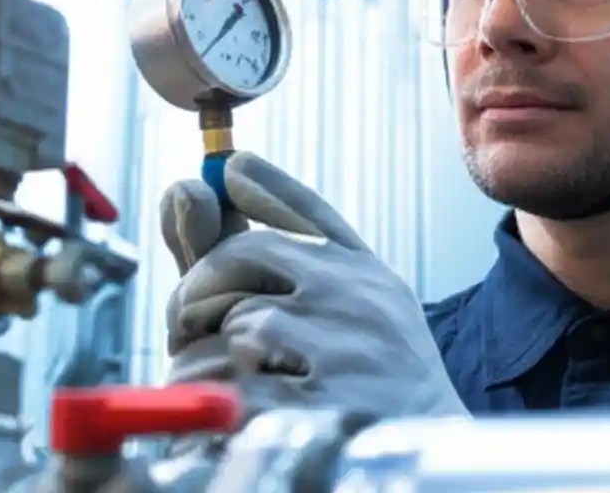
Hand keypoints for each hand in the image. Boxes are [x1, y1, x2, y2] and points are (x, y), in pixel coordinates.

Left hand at [159, 152, 467, 418]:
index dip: (255, 189)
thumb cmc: (377, 370)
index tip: (221, 175)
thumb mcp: (351, 299)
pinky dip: (221, 392)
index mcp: (361, 269)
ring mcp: (344, 349)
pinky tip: (235, 400)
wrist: (423, 440)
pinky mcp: (324, 404)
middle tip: (186, 315)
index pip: (302, 210)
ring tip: (222, 370)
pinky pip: (240, 381)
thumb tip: (232, 168)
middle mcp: (358, 297)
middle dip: (199, 284)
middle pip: (247, 255)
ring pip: (239, 323)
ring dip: (210, 351)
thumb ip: (286, 242)